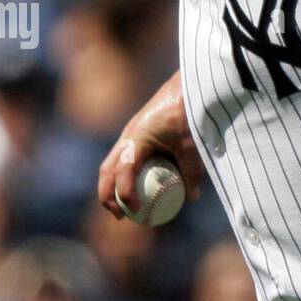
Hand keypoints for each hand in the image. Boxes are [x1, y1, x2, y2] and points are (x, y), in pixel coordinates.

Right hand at [98, 70, 204, 218]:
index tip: (136, 212)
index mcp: (137, 137)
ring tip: (124, 208)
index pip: (122, 171)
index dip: (125, 194)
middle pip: (107, 169)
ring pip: (113, 163)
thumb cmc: (190, 111)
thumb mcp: (192, 145)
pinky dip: (127, 175)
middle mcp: (129, 135)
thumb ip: (191, 172)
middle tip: (120, 216)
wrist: (191, 84)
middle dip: (108, 195)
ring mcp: (132, 133)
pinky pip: (127, 157)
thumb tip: (191, 197)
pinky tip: (141, 188)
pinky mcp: (140, 132)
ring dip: (114, 185)